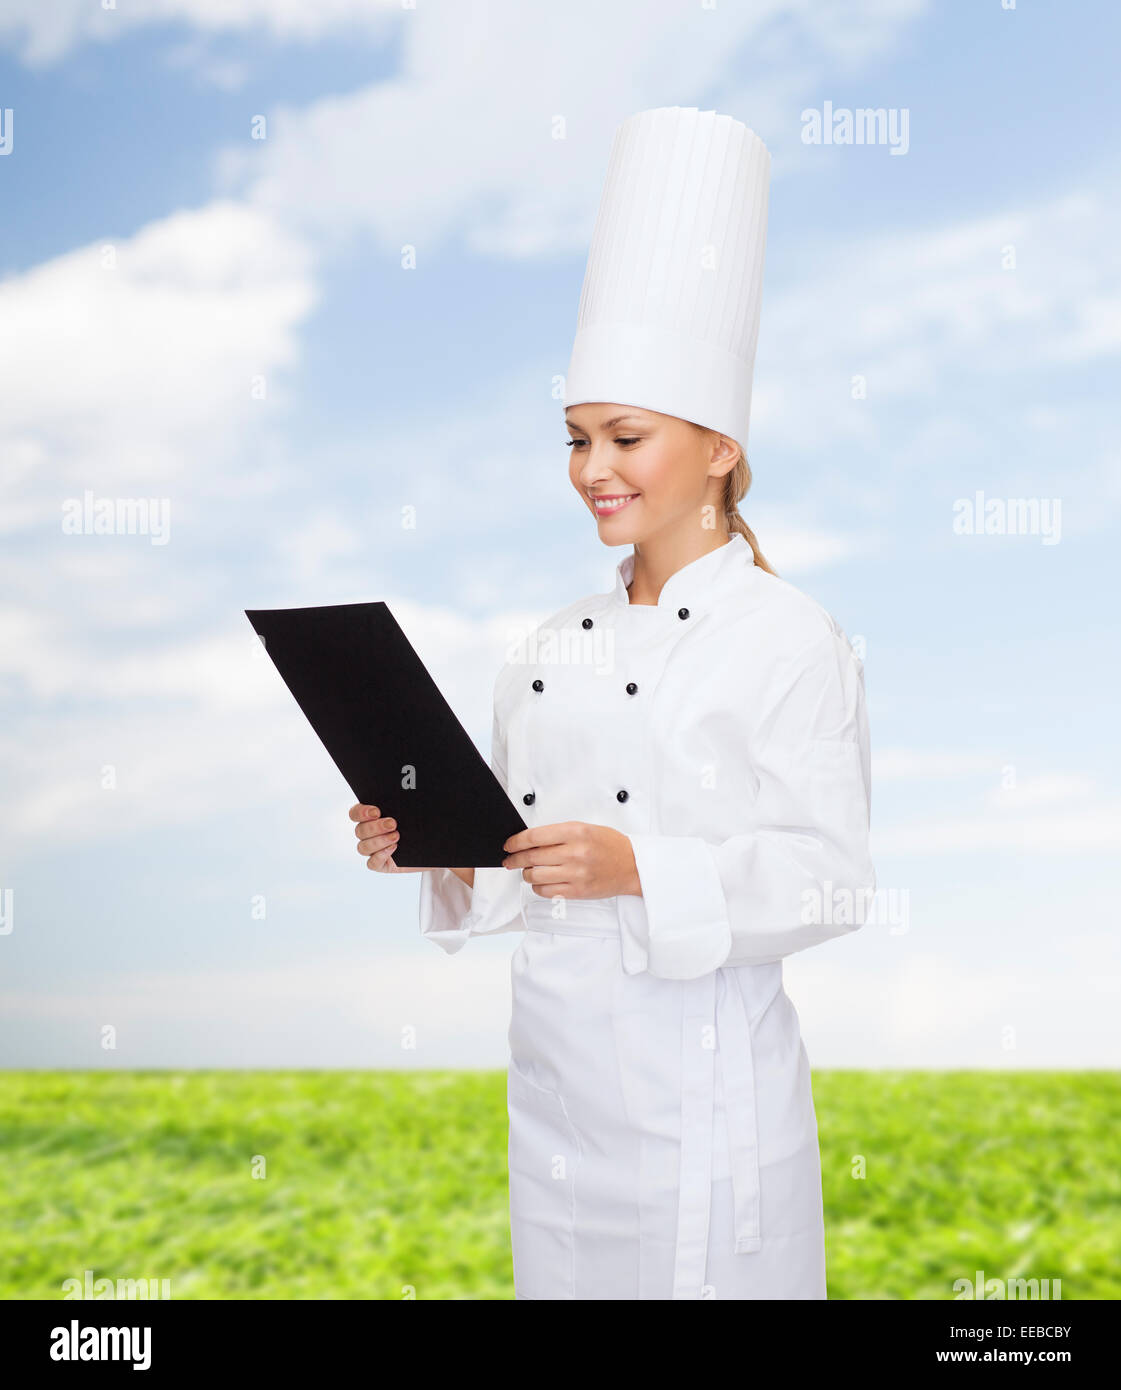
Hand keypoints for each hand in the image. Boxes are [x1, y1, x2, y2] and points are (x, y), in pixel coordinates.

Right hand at [348, 805, 472, 885]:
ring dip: (378, 841)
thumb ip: (410, 797)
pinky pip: (372, 864)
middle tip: (393, 823)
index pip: (356, 813)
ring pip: (363, 847)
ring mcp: (375, 850)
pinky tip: (394, 849)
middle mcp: (370, 833)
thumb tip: (407, 779)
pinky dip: (380, 856)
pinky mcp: (382, 864)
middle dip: (375, 827)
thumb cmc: (428, 820)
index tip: (377, 811)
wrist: (440, 843)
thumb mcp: (421, 807)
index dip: (361, 812)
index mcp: (373, 816)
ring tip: (397, 836)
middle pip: (359, 830)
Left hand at [501, 822, 640, 899]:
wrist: (632, 866)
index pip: (534, 837)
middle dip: (515, 859)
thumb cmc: (609, 845)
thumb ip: (559, 834)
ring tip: (528, 871)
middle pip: (531, 857)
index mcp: (575, 832)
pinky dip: (538, 887)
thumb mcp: (585, 828)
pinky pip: (546, 891)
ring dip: (526, 874)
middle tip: (510, 860)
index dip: (516, 841)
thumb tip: (530, 841)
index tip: (509, 845)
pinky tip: (541, 882)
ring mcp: (575, 874)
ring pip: (535, 876)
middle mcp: (574, 853)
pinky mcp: (577, 891)